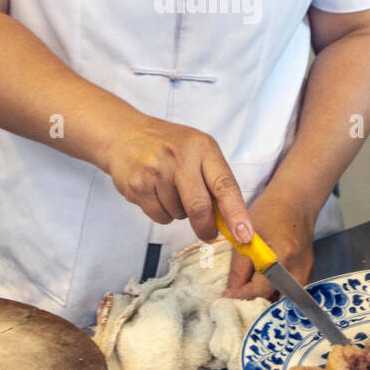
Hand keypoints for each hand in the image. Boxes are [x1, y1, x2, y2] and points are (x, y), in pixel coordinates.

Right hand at [107, 115, 253, 245]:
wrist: (124, 134)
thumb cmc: (169, 145)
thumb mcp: (197, 150)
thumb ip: (214, 180)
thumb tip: (230, 221)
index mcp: (202, 147)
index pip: (224, 185)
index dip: (236, 213)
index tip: (244, 235)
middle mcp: (179, 157)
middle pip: (199, 207)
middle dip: (206, 227)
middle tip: (208, 234)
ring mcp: (156, 170)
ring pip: (178, 214)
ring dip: (180, 213)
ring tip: (170, 190)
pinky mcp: (137, 185)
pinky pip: (159, 216)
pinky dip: (162, 213)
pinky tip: (156, 193)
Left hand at [222, 187, 314, 300]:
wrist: (296, 200)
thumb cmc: (269, 212)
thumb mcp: (247, 236)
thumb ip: (239, 267)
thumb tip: (231, 292)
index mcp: (282, 257)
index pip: (260, 289)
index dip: (241, 294)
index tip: (228, 294)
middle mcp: (298, 268)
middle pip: (274, 298)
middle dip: (256, 296)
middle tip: (240, 286)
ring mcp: (306, 270)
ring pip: (284, 297)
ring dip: (267, 294)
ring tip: (253, 281)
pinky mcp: (308, 270)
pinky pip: (292, 289)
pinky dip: (278, 288)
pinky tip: (266, 277)